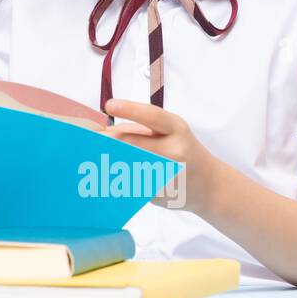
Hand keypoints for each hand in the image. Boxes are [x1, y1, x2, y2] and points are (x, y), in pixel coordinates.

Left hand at [100, 98, 218, 212]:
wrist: (208, 184)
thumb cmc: (182, 150)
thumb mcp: (170, 131)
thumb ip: (140, 128)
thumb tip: (103, 132)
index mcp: (176, 128)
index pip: (152, 116)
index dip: (129, 109)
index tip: (109, 105)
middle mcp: (175, 150)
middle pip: (131, 142)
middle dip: (106, 141)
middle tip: (87, 139)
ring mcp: (168, 173)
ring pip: (127, 164)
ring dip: (106, 161)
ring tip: (92, 158)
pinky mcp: (160, 192)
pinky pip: (131, 183)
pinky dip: (115, 178)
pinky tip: (106, 176)